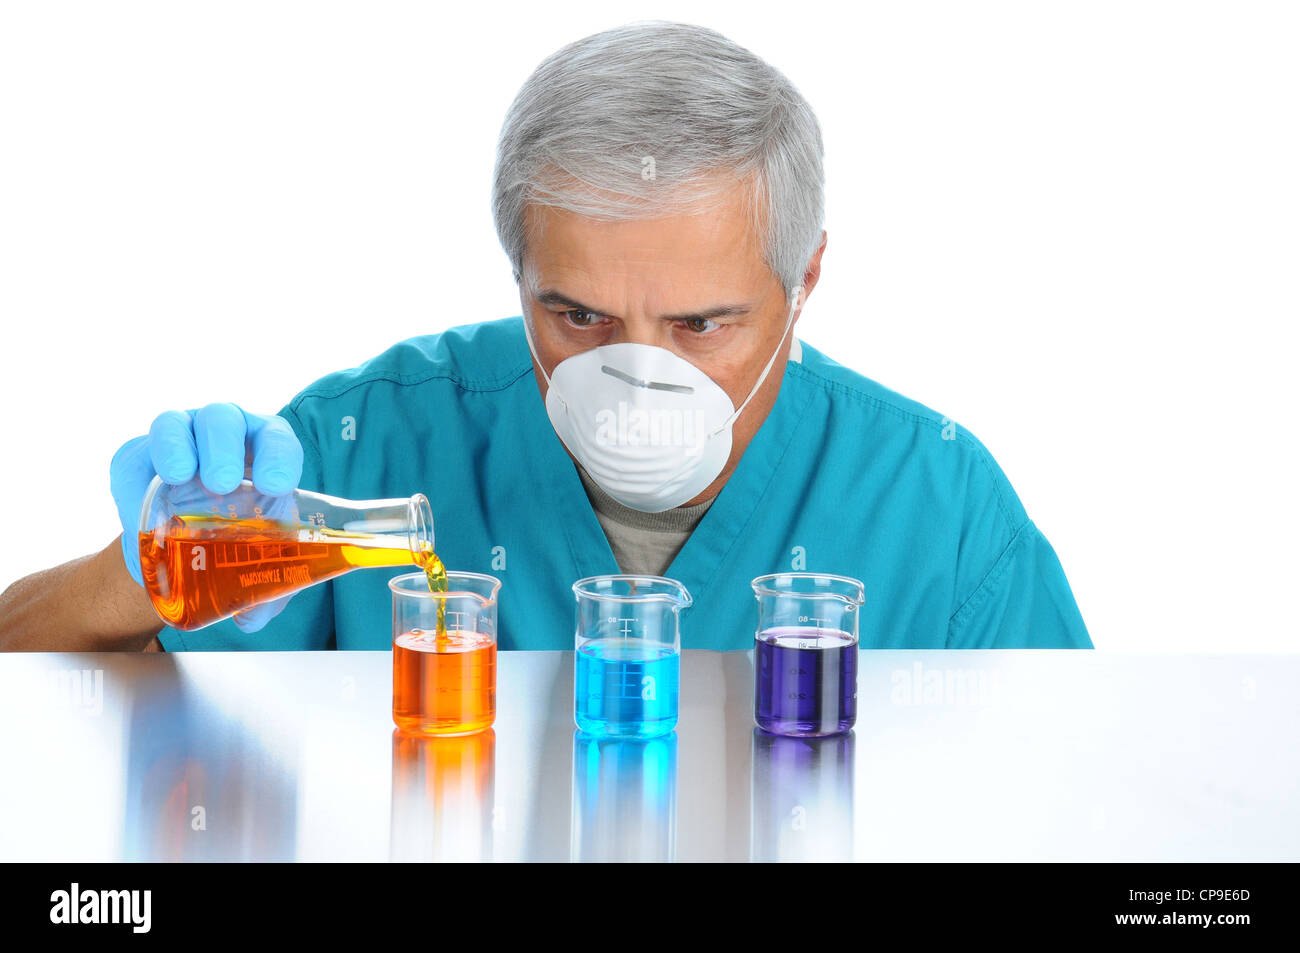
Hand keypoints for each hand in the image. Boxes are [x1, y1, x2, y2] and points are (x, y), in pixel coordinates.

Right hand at [109, 402, 303, 632]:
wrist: (180, 549)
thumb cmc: (231, 542)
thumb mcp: (254, 564)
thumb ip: (264, 591)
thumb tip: (253, 617)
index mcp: (263, 453)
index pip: (275, 439)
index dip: (278, 456)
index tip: (275, 485)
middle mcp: (222, 436)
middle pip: (224, 419)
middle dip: (224, 447)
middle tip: (222, 484)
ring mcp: (178, 440)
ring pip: (175, 424)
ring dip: (178, 448)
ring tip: (179, 478)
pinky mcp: (138, 457)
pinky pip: (134, 456)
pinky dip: (135, 478)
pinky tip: (138, 504)